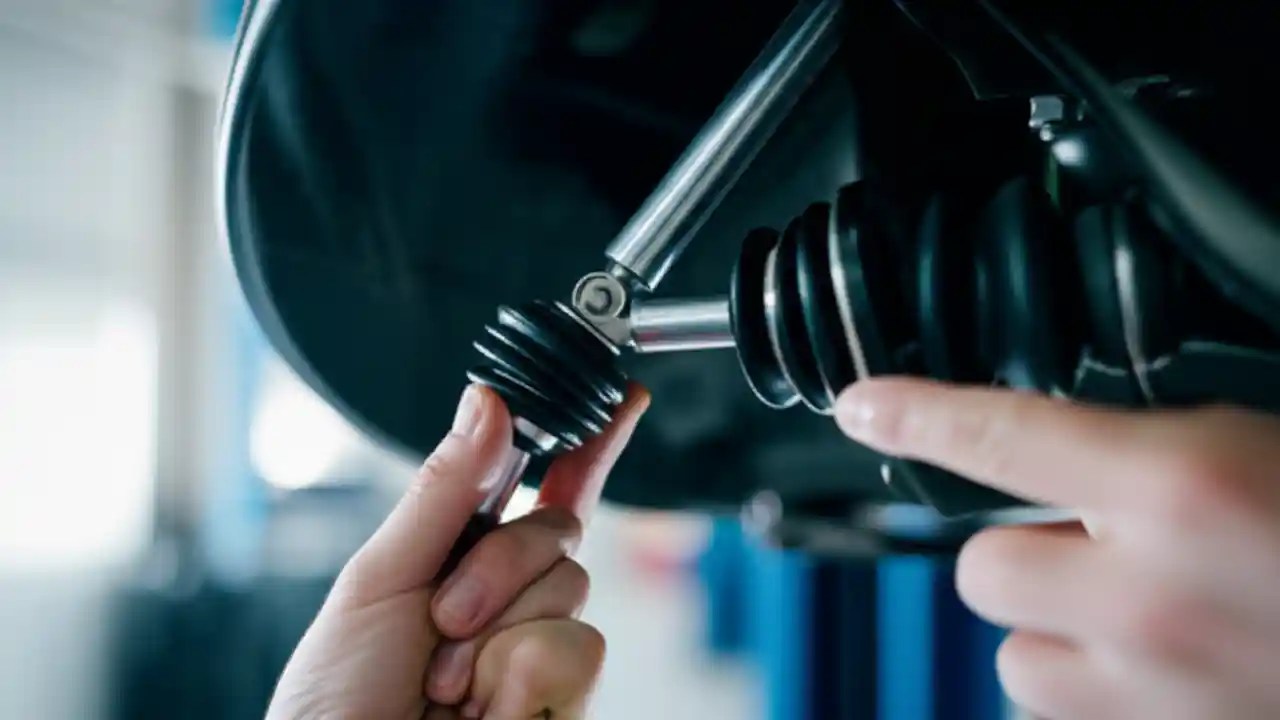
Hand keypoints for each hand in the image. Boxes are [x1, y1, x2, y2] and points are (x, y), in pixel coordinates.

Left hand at [267, 383, 649, 719]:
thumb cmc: (336, 698)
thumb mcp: (377, 580)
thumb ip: (443, 490)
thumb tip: (487, 403)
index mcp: (465, 556)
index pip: (543, 486)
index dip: (588, 443)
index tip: (623, 399)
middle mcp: (514, 599)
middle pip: (559, 529)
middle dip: (496, 568)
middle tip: (441, 619)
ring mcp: (541, 649)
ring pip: (572, 589)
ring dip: (495, 637)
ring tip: (446, 685)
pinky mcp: (562, 696)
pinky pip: (576, 651)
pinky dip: (515, 680)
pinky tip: (480, 711)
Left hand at [835, 378, 1279, 719]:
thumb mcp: (1251, 447)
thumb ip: (1145, 452)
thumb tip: (1055, 454)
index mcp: (1175, 486)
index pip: (999, 434)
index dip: (916, 412)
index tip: (862, 405)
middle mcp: (1145, 593)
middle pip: (981, 571)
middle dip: (1028, 554)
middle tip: (1102, 544)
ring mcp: (1152, 687)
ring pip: (1015, 655)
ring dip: (1057, 630)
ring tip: (1143, 613)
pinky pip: (1063, 710)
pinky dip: (1092, 686)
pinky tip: (1162, 665)